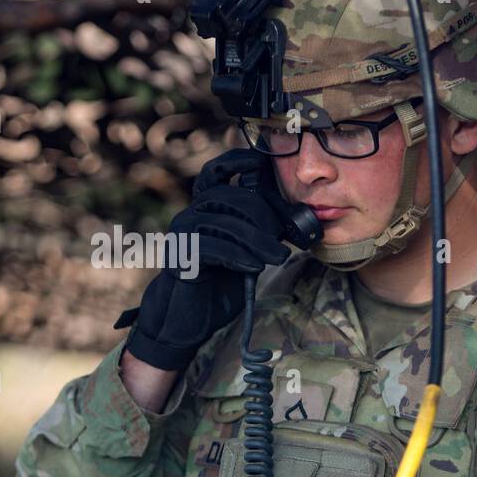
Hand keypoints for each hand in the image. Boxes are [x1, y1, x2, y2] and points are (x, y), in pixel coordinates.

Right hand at [122, 149, 291, 370]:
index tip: (260, 159)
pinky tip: (253, 267)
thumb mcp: (247, 252)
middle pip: (231, 197)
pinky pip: (212, 246)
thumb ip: (261, 230)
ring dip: (257, 240)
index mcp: (206, 207)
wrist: (192, 317)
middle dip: (263, 214)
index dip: (237, 161)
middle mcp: (192, 213)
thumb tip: (296, 218)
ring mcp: (183, 232)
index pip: (217, 171)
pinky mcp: (180, 254)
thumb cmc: (220, 282)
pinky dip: (238, 256)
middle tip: (284, 237)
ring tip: (277, 258)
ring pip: (225, 222)